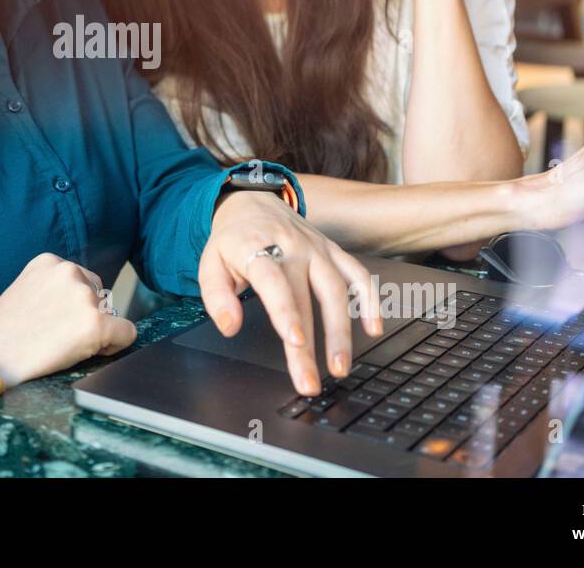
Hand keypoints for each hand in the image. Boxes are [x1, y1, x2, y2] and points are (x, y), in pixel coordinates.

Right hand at [0, 253, 134, 388]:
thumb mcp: (22, 292)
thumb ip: (51, 290)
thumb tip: (80, 305)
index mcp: (49, 261)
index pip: (82, 280)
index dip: (73, 306)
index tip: (52, 322)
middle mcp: (70, 271)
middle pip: (99, 295)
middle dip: (86, 316)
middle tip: (57, 337)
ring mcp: (84, 297)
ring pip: (111, 315)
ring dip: (96, 332)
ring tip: (62, 346)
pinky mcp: (96, 324)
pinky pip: (126, 334)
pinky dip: (114, 346)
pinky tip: (86, 353)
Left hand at [200, 191, 383, 395]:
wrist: (252, 200)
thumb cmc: (232, 240)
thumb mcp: (209, 263)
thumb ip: (216, 296)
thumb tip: (229, 327)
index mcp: (257, 249)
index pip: (274, 282)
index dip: (285, 312)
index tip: (295, 340)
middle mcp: (292, 248)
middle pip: (306, 299)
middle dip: (309, 345)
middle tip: (311, 381)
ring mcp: (317, 249)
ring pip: (336, 290)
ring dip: (341, 331)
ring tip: (340, 366)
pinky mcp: (333, 251)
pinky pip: (357, 274)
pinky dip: (369, 300)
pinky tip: (373, 329)